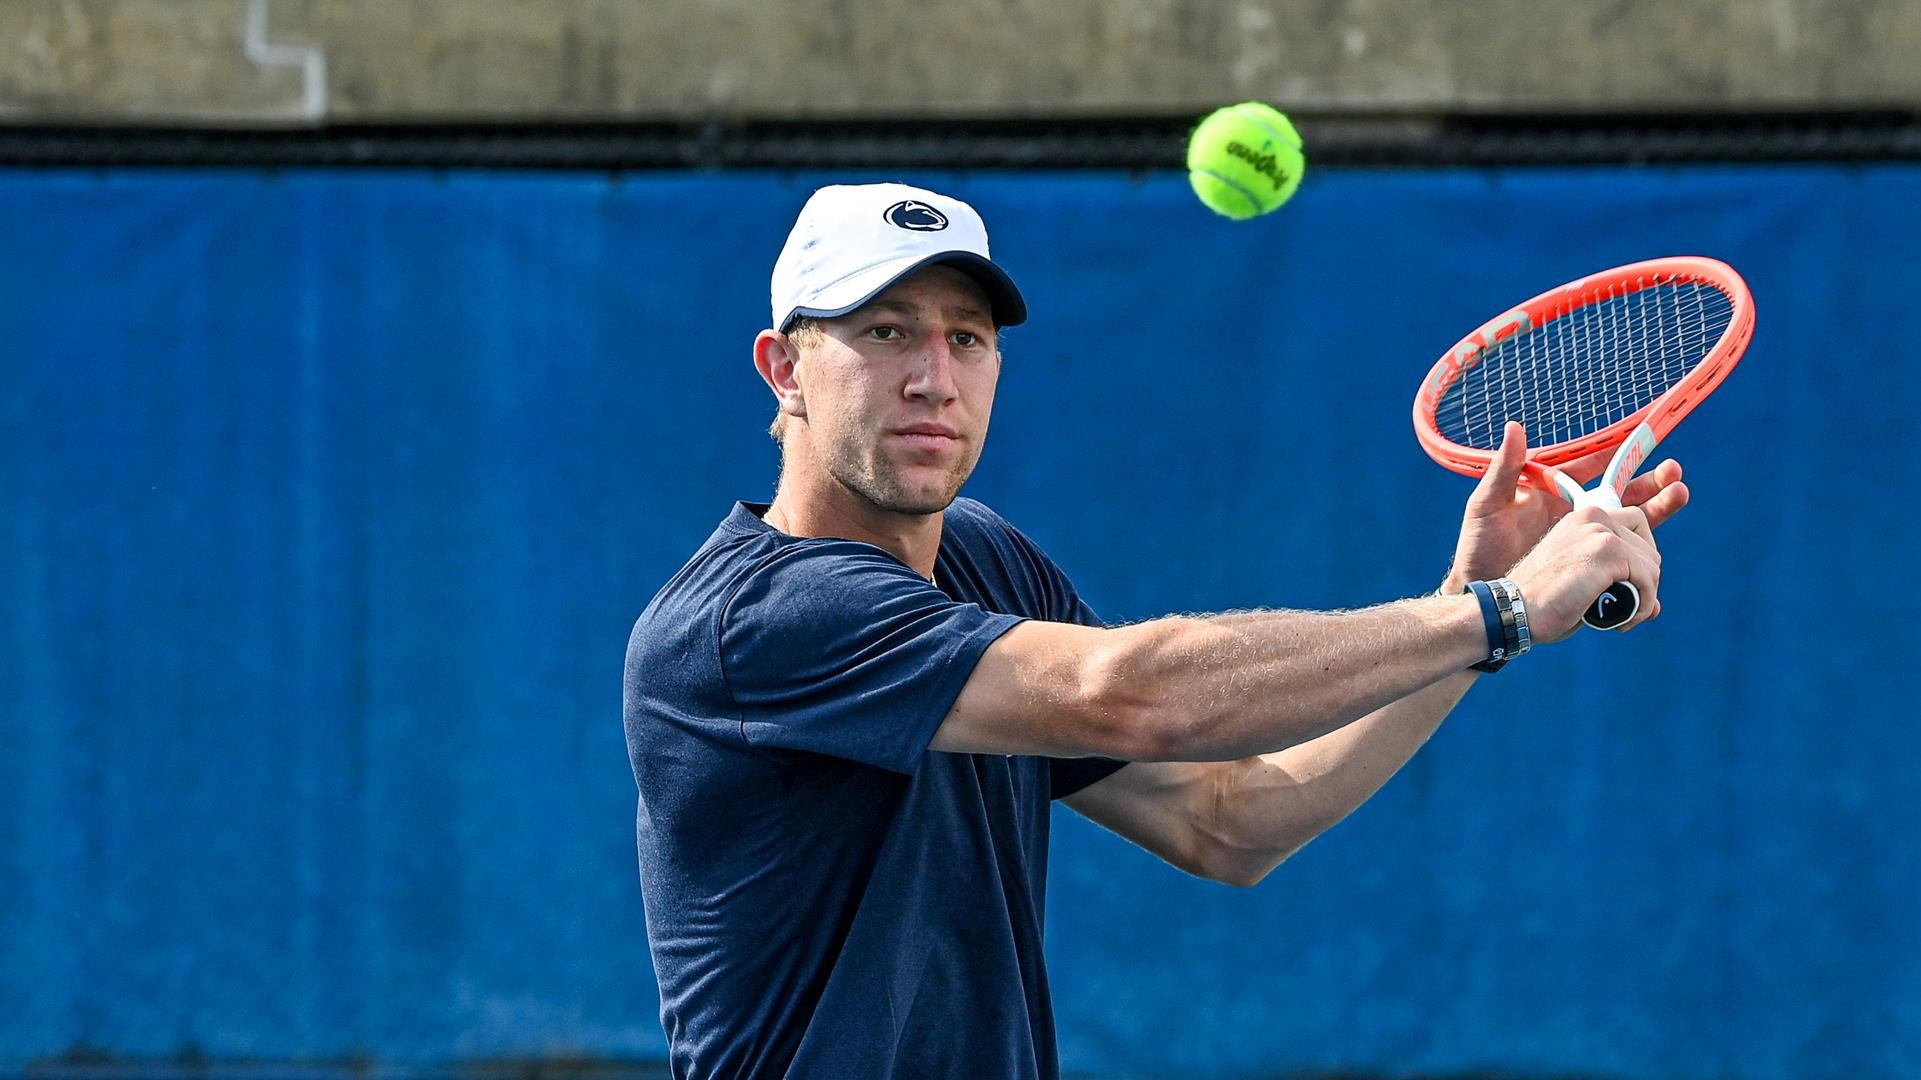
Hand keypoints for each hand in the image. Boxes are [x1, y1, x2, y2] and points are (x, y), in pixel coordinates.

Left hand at [1442, 421, 1691, 597]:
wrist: (1488, 597)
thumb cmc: (1479, 548)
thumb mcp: (1486, 506)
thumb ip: (1504, 469)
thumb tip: (1513, 426)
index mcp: (1554, 493)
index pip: (1592, 468)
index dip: (1617, 456)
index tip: (1644, 440)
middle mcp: (1575, 514)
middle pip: (1621, 494)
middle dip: (1649, 483)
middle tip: (1673, 473)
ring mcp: (1587, 542)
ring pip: (1632, 524)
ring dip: (1657, 510)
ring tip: (1679, 494)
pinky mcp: (1594, 569)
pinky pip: (1627, 563)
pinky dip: (1645, 564)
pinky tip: (1658, 563)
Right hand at [1506, 500, 1663, 642]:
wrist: (1512, 610)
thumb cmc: (1541, 603)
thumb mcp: (1582, 584)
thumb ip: (1618, 584)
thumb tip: (1655, 607)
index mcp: (1583, 517)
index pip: (1637, 525)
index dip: (1640, 560)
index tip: (1628, 587)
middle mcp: (1593, 516)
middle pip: (1649, 547)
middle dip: (1644, 582)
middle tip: (1624, 607)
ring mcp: (1600, 530)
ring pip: (1652, 564)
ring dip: (1644, 596)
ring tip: (1621, 617)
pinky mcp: (1607, 550)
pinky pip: (1648, 578)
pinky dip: (1641, 605)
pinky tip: (1620, 620)